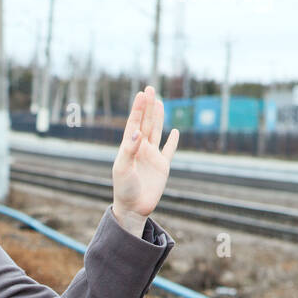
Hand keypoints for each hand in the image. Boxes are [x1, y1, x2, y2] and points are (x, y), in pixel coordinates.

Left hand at [112, 85, 178, 225]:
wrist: (133, 208)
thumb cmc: (123, 188)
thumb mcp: (122, 168)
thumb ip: (130, 148)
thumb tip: (138, 131)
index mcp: (130, 147)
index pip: (134, 123)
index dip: (138, 108)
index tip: (141, 93)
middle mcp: (141, 149)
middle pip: (146, 123)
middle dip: (148, 106)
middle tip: (150, 89)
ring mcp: (152, 157)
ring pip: (156, 132)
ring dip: (158, 117)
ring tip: (159, 102)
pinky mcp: (162, 167)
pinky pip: (169, 151)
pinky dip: (173, 141)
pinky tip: (175, 132)